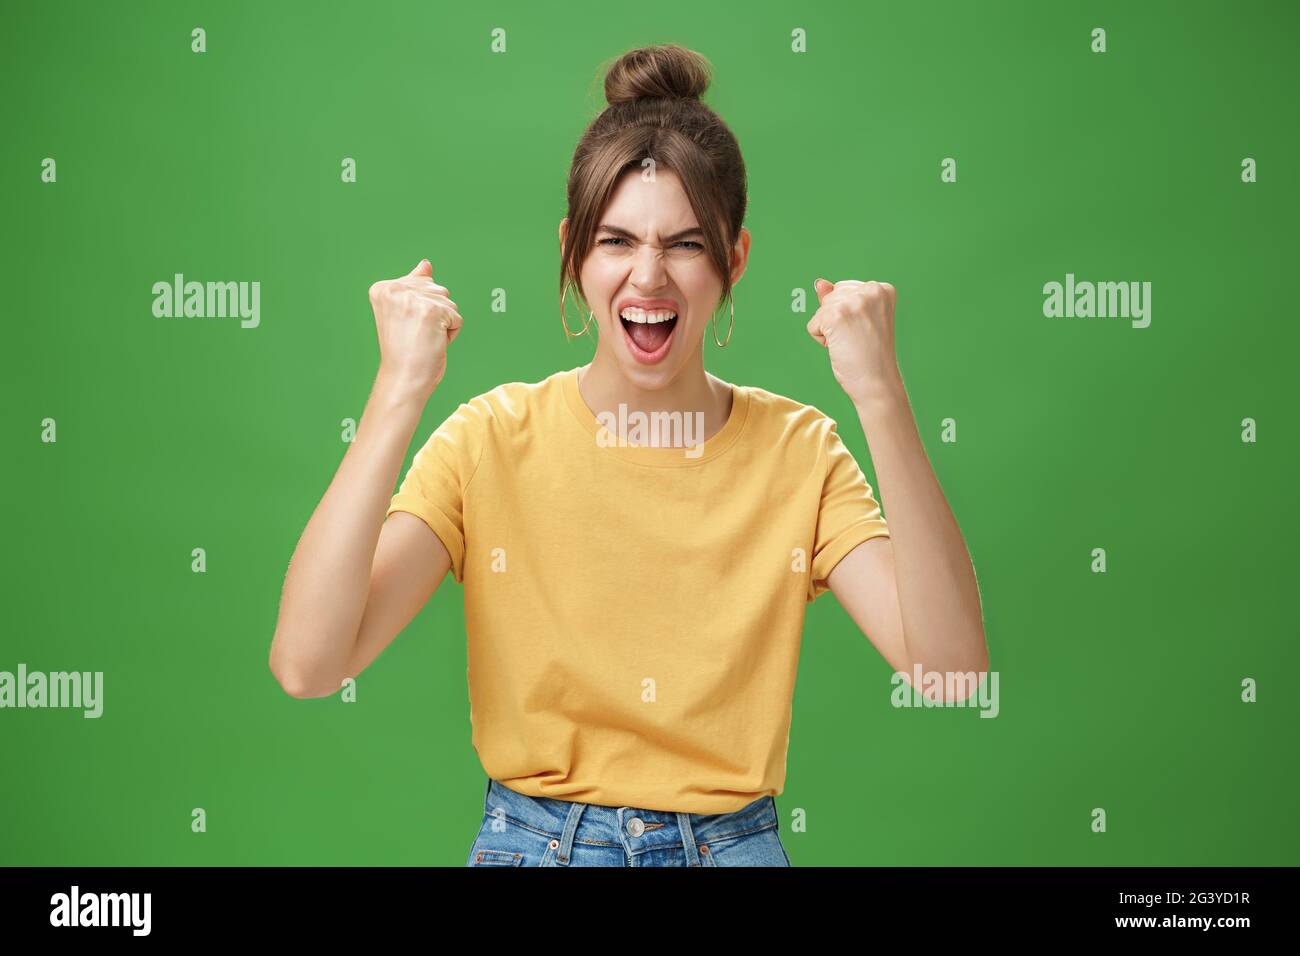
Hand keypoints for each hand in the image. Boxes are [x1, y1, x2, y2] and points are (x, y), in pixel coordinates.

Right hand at [369, 259, 462, 398]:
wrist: (403, 378)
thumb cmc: (405, 350)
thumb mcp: (406, 313)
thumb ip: (415, 285)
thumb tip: (426, 263)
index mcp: (382, 287)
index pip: (421, 284)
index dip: (421, 310)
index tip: (405, 327)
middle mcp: (394, 289)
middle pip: (437, 290)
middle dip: (435, 314)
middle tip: (416, 335)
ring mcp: (413, 299)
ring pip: (449, 303)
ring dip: (444, 324)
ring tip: (424, 339)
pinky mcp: (432, 310)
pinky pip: (457, 318)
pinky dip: (451, 334)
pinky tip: (433, 343)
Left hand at [807, 277, 900, 405]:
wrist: (877, 383)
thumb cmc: (870, 355)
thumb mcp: (859, 320)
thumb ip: (840, 298)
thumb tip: (819, 283)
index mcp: (882, 289)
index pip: (845, 290)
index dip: (849, 315)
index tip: (867, 331)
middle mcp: (870, 290)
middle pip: (832, 297)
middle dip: (838, 320)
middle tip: (859, 339)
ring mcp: (853, 302)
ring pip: (822, 310)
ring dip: (829, 330)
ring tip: (851, 343)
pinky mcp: (835, 315)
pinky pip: (813, 324)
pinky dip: (821, 339)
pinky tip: (841, 348)